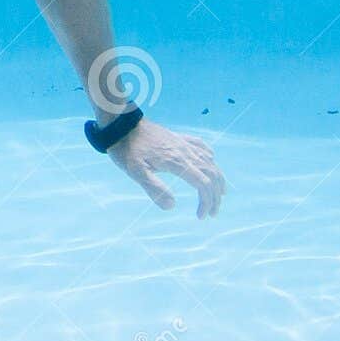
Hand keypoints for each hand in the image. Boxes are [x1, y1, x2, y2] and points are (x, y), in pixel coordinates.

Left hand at [107, 119, 225, 217]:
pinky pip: (201, 147)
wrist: (121, 124)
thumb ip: (154, 189)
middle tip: (212, 212)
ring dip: (217, 179)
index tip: (200, 216)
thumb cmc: (127, 150)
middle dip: (215, 196)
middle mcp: (185, 152)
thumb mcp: (135, 172)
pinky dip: (210, 158)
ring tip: (218, 194)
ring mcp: (183, 143)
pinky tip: (211, 161)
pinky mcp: (178, 137)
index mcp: (177, 162)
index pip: (203, 184)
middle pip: (212, 175)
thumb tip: (172, 205)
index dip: (206, 202)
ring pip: (210, 161)